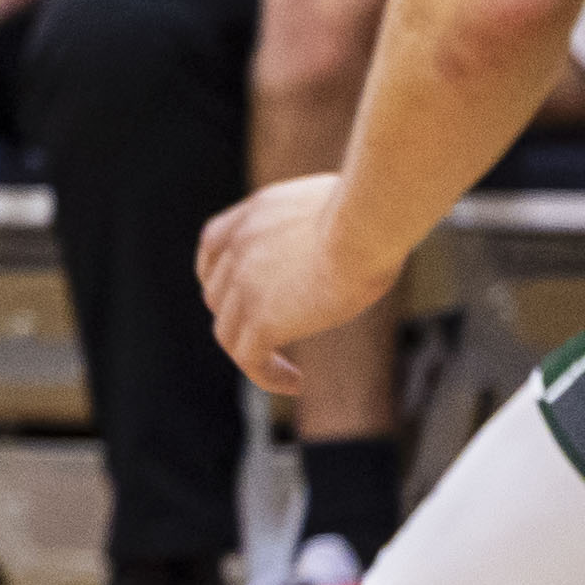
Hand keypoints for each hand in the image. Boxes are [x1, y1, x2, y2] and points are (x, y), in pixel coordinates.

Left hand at [199, 175, 397, 394]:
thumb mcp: (331, 201)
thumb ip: (317, 220)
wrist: (364, 224)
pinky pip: (250, 358)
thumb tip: (346, 227)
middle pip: (219, 294)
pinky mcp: (261, 319)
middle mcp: (236, 249)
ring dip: (252, 352)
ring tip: (285, 372)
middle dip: (239, 315)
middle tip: (274, 333)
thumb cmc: (371, 210)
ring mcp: (242, 286)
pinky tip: (294, 382)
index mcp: (250, 217)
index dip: (222, 276)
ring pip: (229, 331)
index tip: (243, 293)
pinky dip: (266, 375)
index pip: (213, 249)